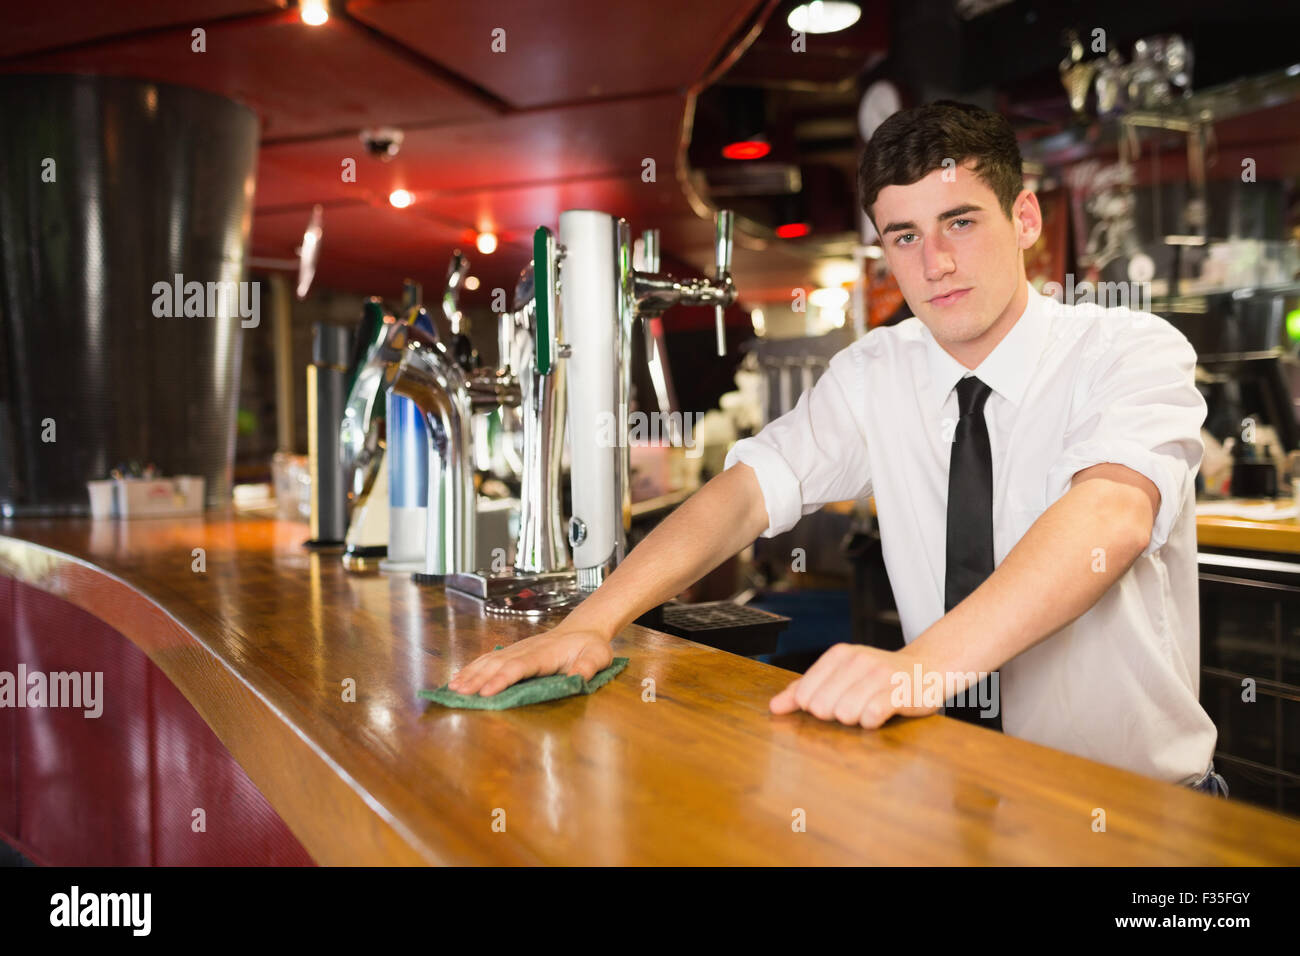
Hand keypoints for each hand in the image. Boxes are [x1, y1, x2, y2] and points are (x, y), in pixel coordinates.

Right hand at [447, 627, 613, 696]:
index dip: (502, 679)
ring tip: (453, 688)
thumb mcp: (598, 656)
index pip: (519, 667)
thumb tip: (577, 678)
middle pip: (498, 664)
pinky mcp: (513, 652)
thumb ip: (588, 667)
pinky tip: (460, 678)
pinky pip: (489, 658)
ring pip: (489, 660)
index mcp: (544, 654)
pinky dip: (472, 668)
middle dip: (477, 679)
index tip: (487, 692)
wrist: (582, 629)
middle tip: (459, 695)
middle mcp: (526, 650)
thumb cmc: (590, 646)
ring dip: (470, 674)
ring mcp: (517, 649)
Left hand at [769, 643, 941, 727]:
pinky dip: (870, 723)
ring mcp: (879, 675)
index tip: (831, 703)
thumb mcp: (839, 674)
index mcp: (839, 655)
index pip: (804, 693)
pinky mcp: (899, 693)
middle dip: (833, 715)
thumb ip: (804, 689)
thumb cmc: (877, 676)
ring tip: (867, 709)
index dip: (814, 707)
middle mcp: (857, 660)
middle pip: (821, 707)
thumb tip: (774, 707)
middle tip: (853, 706)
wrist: (926, 669)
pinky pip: (871, 717)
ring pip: (844, 713)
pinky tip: (878, 716)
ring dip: (854, 720)